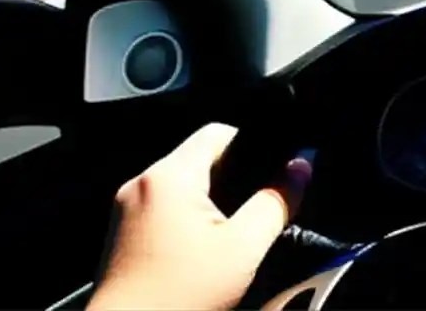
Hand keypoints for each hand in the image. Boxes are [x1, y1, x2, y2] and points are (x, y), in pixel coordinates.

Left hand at [88, 123, 313, 310]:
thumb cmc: (177, 299)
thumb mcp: (244, 249)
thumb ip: (278, 201)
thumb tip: (303, 165)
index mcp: (169, 175)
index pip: (220, 131)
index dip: (255, 146)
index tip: (275, 172)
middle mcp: (141, 184)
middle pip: (201, 160)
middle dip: (235, 182)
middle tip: (254, 217)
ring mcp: (126, 210)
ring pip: (183, 188)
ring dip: (211, 205)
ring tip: (227, 242)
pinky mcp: (122, 235)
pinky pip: (164, 211)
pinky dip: (188, 224)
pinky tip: (200, 257)